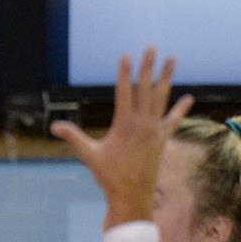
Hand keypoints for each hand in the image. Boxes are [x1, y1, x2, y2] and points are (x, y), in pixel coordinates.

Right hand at [50, 47, 193, 226]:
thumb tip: (53, 126)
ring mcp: (155, 130)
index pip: (125, 92)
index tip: (126, 56)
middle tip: (152, 47)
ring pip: (162, 98)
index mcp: (125, 125)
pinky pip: (173, 120)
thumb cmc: (109, 175)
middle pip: (147, 88)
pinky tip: (188, 98)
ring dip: (167, 78)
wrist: (133, 194)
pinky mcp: (162, 138)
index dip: (124, 73)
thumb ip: (73, 137)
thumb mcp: (88, 155)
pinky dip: (180, 109)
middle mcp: (144, 124)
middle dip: (149, 67)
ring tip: (173, 59)